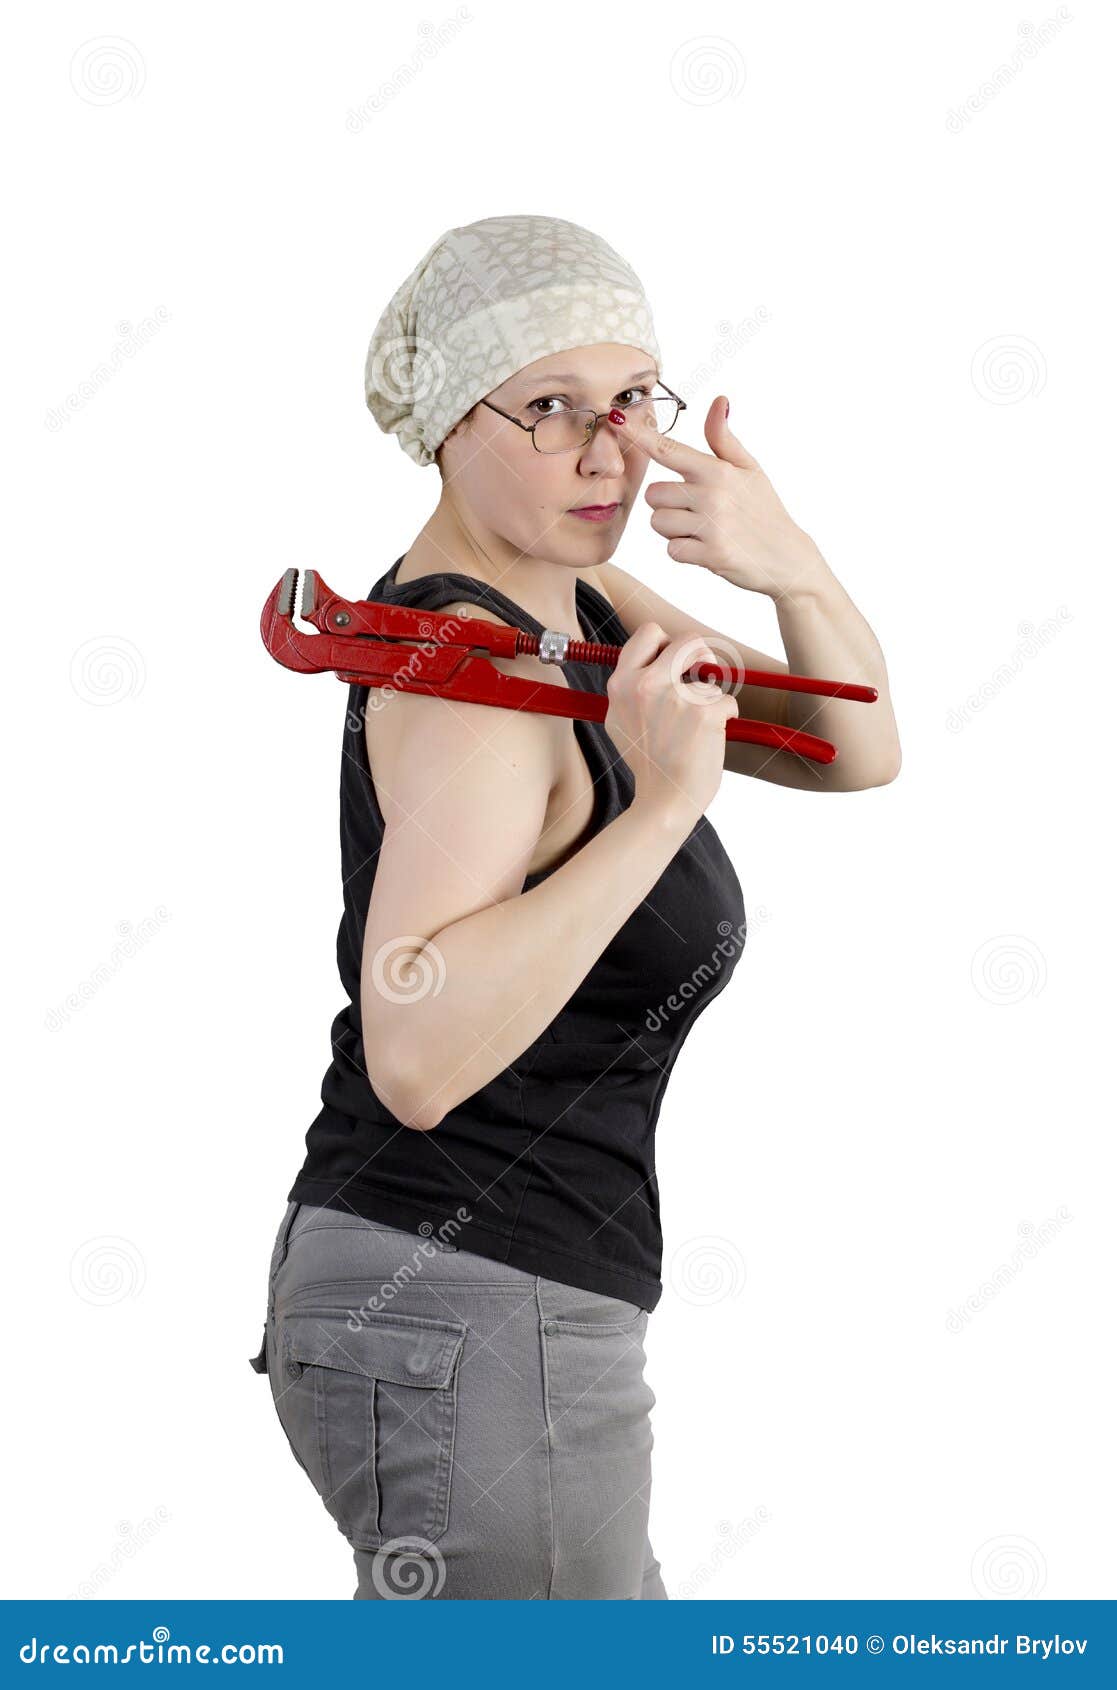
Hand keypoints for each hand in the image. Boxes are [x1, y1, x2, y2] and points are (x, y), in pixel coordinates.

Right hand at [604, 620, 738, 821]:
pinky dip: (725, 718)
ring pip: (709, 678)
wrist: (664, 799)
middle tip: (701, 677)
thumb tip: (652, 658)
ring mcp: (676, 698)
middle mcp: (646, 685)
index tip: (674, 661)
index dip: (667, 642)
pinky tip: (709, 738)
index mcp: (621, 683)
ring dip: (709, 698)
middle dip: (701, 656)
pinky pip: (727, 701)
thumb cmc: (647, 762)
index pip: (649, 633)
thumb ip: (631, 686)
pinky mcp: (705, 713)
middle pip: (688, 640)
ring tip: (696, 726)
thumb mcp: (619, 719)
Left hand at [629, 396, 824, 597]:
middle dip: (666, 504)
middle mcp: (712, 494)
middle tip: (695, 510)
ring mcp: (711, 525)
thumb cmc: (764, 509)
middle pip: (653, 494)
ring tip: (701, 529)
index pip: (667, 449)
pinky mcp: (710, 554)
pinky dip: (684, 551)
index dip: (638, 434)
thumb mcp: (750, 469)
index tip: (614, 419)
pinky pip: (671, 550)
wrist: (788, 558)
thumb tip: (719, 400)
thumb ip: (724, 439)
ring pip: (658, 523)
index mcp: (717, 470)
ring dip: (673, 529)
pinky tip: (706, 548)